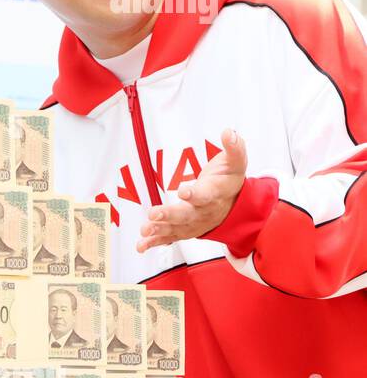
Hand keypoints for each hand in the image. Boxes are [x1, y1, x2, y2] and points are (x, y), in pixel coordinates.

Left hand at [137, 128, 247, 252]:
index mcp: (216, 193)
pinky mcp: (184, 229)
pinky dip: (155, 242)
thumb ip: (234, 147)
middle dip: (170, 215)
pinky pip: (170, 237)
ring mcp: (194, 222)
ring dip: (159, 230)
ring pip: (176, 228)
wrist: (235, 204)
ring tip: (144, 230)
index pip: (206, 194)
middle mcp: (204, 211)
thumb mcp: (236, 162)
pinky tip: (141, 245)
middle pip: (187, 215)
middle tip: (154, 214)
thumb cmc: (229, 179)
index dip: (195, 194)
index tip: (183, 191)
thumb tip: (229, 132)